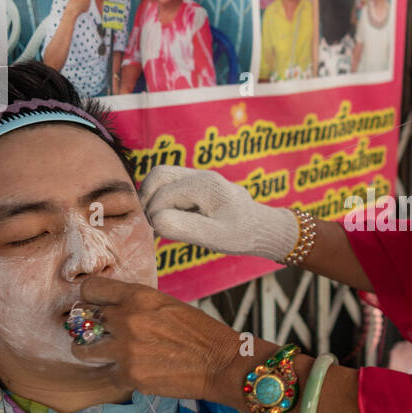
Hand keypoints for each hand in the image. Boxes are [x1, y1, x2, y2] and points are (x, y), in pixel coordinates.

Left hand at [69, 275, 238, 401]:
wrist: (221, 363)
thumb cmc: (200, 332)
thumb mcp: (167, 305)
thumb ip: (136, 305)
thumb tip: (110, 310)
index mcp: (138, 296)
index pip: (91, 289)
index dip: (91, 298)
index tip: (94, 306)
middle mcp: (127, 320)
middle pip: (84, 320)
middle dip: (91, 327)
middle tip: (99, 333)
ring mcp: (125, 350)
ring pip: (84, 350)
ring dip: (91, 351)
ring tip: (101, 354)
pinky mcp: (128, 376)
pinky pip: (107, 374)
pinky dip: (117, 374)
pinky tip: (132, 372)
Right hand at [140, 165, 299, 260]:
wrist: (263, 228)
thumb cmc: (242, 235)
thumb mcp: (214, 237)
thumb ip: (182, 227)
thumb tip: (155, 220)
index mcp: (205, 185)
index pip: (162, 194)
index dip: (153, 215)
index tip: (156, 235)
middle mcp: (201, 175)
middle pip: (157, 175)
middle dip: (148, 199)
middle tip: (152, 225)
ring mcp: (199, 177)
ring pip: (162, 177)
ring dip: (154, 198)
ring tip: (160, 222)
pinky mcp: (198, 183)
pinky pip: (171, 184)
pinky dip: (163, 198)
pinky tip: (171, 218)